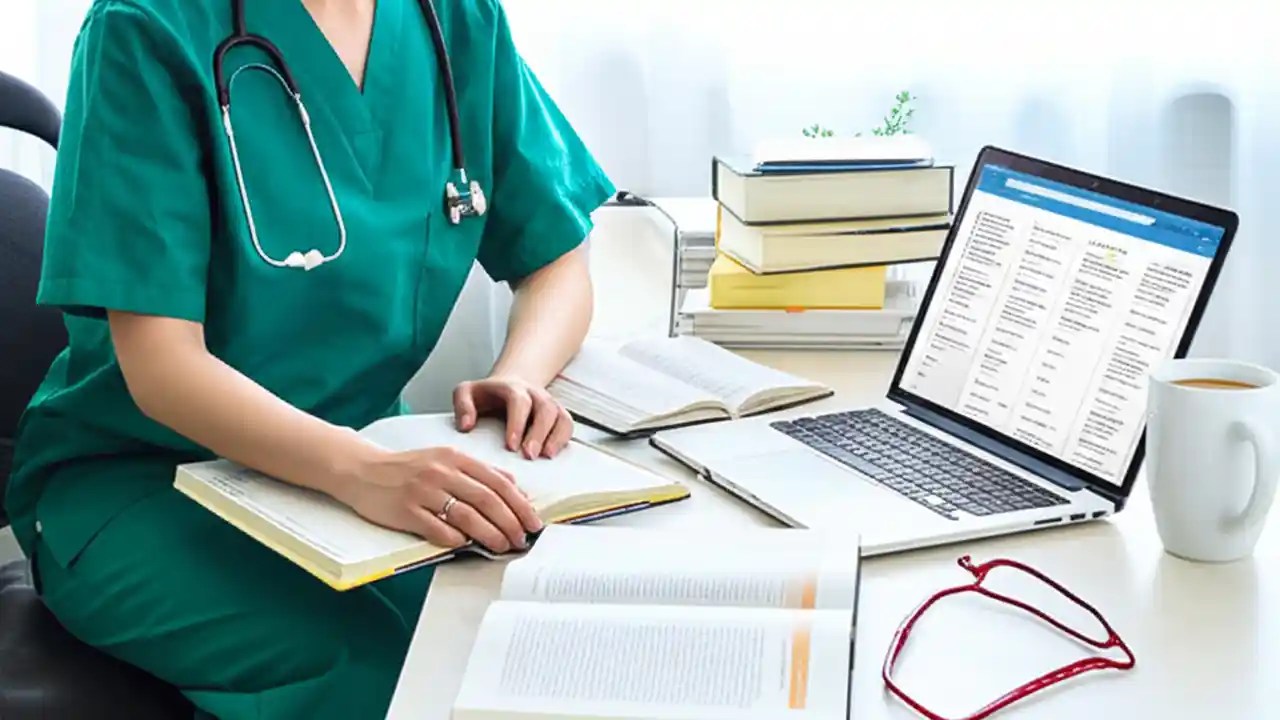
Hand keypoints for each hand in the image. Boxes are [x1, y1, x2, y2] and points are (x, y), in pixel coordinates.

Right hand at [338, 446, 542, 552]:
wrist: (362, 470)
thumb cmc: (407, 468)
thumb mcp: (444, 458)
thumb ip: (478, 471)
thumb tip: (514, 486)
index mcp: (455, 458)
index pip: (496, 482)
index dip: (519, 504)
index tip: (533, 521)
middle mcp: (441, 472)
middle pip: (486, 499)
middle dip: (511, 522)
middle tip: (523, 538)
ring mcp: (423, 492)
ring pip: (466, 516)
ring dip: (490, 534)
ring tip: (504, 546)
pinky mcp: (406, 511)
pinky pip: (437, 529)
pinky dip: (456, 539)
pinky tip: (468, 546)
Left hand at [453, 376, 573, 458]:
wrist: (510, 385)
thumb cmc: (487, 395)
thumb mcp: (466, 392)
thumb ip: (462, 405)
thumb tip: (466, 425)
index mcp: (512, 387)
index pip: (519, 402)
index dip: (517, 423)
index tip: (511, 446)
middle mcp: (535, 394)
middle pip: (544, 409)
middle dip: (538, 433)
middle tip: (529, 456)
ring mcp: (549, 403)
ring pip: (560, 416)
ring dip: (555, 437)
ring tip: (546, 457)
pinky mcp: (558, 414)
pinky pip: (567, 424)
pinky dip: (564, 439)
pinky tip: (553, 454)